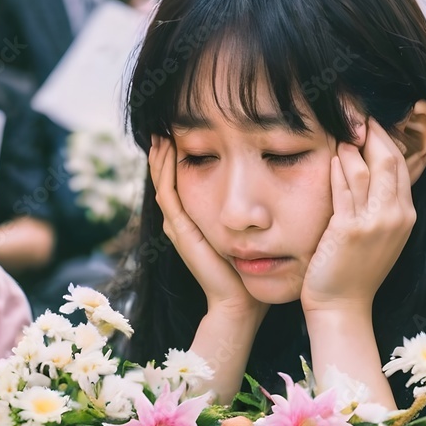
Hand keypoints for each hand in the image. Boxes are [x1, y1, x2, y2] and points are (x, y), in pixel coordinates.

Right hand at [149, 135, 266, 318]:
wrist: (240, 301)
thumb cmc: (250, 269)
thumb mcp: (247, 232)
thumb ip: (248, 213)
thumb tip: (264, 192)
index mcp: (196, 220)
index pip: (182, 180)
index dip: (180, 156)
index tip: (182, 131)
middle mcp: (182, 221)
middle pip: (167, 178)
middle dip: (165, 152)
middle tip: (164, 124)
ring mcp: (179, 226)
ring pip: (164, 183)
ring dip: (161, 157)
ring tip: (161, 133)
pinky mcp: (182, 231)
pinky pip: (169, 194)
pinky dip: (166, 172)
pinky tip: (169, 151)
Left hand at [300, 119, 414, 314]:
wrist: (343, 307)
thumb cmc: (354, 269)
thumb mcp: (379, 233)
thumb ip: (379, 202)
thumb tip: (366, 165)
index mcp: (406, 215)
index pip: (401, 163)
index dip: (385, 137)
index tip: (369, 118)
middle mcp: (396, 216)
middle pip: (388, 158)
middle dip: (371, 129)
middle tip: (353, 111)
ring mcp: (375, 223)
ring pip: (366, 168)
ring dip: (351, 145)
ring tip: (340, 131)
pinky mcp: (350, 230)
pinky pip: (344, 188)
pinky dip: (339, 167)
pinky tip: (332, 155)